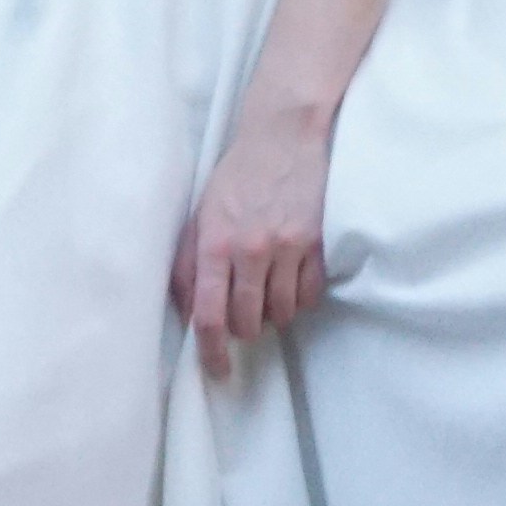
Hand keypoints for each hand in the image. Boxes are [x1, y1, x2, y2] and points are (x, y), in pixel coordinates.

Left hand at [173, 100, 332, 383]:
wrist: (283, 136)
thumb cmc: (237, 176)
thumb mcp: (200, 214)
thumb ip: (189, 263)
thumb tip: (187, 312)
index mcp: (215, 242)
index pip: (209, 316)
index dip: (210, 352)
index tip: (216, 369)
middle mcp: (251, 249)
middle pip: (247, 321)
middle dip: (243, 330)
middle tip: (242, 321)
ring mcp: (288, 248)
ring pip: (282, 313)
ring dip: (272, 315)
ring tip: (265, 297)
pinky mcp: (317, 245)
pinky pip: (309, 295)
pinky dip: (299, 300)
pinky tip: (290, 284)